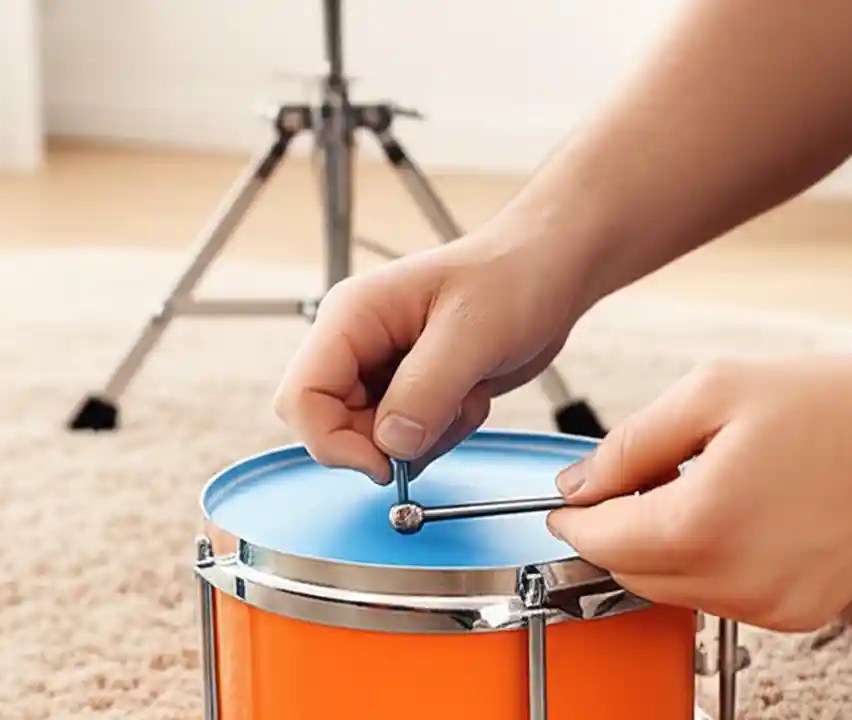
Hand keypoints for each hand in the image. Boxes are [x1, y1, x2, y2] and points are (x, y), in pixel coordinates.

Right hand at [273, 229, 587, 483]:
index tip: (386, 462)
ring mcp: (383, 369)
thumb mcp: (472, 333)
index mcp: (352, 317)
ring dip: (426, 437)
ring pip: (374, 440)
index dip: (333, 442)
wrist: (550, 272)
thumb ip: (425, 391)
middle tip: (443, 418)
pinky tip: (471, 395)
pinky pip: (409, 439)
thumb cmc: (513, 278)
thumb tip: (390, 445)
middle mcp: (357, 345)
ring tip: (466, 393)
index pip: (301, 398)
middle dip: (388, 442)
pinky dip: (444, 433)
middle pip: (332, 427)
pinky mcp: (412, 389)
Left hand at [546, 355, 851, 630]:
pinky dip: (705, 563)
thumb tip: (579, 486)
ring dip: (658, 549)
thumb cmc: (836, 401)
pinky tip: (730, 511)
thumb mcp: (712, 392)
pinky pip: (722, 597)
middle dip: (613, 533)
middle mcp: (738, 584)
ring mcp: (774, 609)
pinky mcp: (802, 615)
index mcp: (705, 527)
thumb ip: (630, 445)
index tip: (566, 497)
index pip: (601, 540)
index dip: (575, 516)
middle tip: (624, 481)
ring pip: (674, 590)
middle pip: (631, 574)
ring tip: (687, 485)